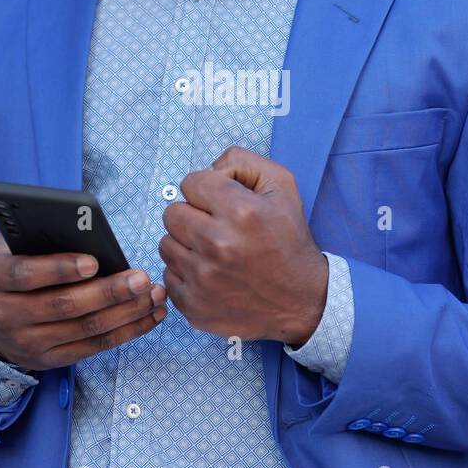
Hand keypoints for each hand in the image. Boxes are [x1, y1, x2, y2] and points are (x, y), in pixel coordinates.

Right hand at [0, 234, 166, 369]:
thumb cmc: (11, 272)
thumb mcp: (10, 249)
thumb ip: (36, 234)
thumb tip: (79, 222)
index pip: (26, 275)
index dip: (60, 268)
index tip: (93, 261)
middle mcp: (8, 314)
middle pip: (64, 306)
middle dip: (108, 292)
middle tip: (141, 278)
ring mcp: (29, 342)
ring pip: (85, 328)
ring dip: (126, 313)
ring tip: (154, 295)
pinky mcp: (50, 360)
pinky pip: (94, 346)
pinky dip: (127, 331)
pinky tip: (150, 315)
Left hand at [158, 146, 327, 344]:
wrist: (301, 299)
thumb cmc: (289, 239)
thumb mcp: (282, 185)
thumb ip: (242, 162)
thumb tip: (208, 169)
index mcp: (241, 212)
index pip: (191, 183)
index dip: (205, 189)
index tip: (220, 203)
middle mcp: (219, 245)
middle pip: (172, 213)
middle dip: (191, 215)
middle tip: (214, 226)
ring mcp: (203, 279)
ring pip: (166, 243)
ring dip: (186, 244)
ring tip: (212, 251)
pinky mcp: (194, 305)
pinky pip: (168, 276)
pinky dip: (185, 273)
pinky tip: (210, 273)